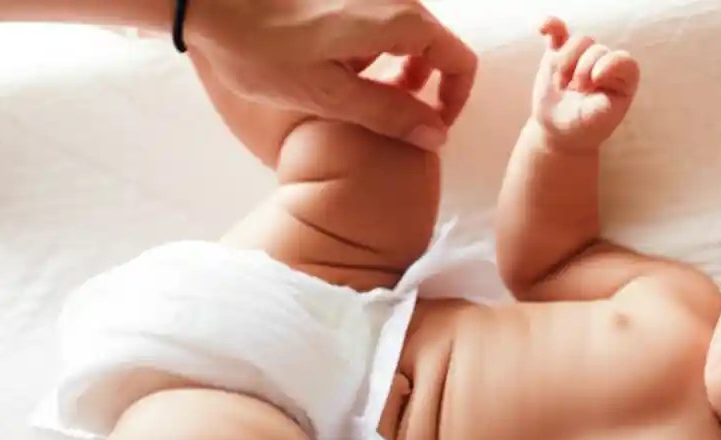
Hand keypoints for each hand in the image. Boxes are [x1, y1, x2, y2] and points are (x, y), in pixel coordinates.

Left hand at [186, 0, 476, 149]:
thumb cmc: (260, 46)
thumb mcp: (328, 95)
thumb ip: (389, 115)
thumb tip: (436, 137)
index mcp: (399, 20)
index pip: (460, 62)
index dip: (453, 102)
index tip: (429, 129)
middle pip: (435, 48)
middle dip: (421, 90)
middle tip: (388, 120)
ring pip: (405, 37)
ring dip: (393, 72)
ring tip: (353, 96)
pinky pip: (377, 24)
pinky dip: (369, 52)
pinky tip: (331, 69)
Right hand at [532, 18, 639, 153]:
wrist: (560, 130)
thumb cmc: (585, 126)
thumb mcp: (598, 120)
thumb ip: (604, 104)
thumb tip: (600, 81)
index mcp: (623, 78)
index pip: (623, 60)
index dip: (609, 64)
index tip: (596, 79)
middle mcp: (605, 62)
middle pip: (596, 50)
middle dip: (583, 71)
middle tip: (576, 92)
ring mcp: (582, 56)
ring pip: (578, 41)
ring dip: (566, 63)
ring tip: (562, 86)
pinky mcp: (560, 53)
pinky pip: (557, 31)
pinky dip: (549, 26)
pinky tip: (542, 28)